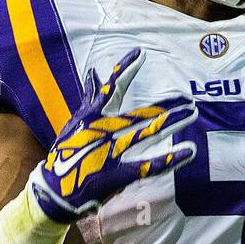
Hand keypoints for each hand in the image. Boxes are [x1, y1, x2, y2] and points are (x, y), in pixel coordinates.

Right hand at [30, 48, 197, 222]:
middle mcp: (103, 132)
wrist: (52, 190)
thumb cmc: (67, 155)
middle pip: (140, 115)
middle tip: (188, 99)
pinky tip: (189, 151)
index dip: (125, 70)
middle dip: (165, 106)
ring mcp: (111, 153)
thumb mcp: (77, 121)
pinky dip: (170, 159)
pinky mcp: (118, 174)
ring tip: (192, 113)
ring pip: (149, 134)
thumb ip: (90, 98)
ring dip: (171, 123)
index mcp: (92, 119)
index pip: (112, 89)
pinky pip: (149, 166)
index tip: (140, 53)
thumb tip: (93, 72)